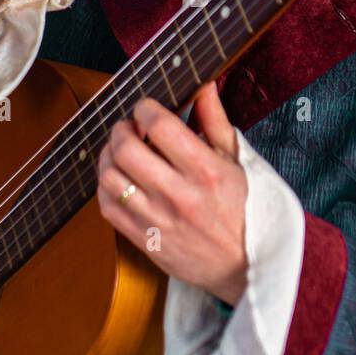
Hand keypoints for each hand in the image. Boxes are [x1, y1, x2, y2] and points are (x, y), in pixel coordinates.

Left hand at [96, 82, 247, 305]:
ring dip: (108, 155)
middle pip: (126, 149)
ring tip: (120, 150)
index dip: (146, 109)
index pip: (161, 125)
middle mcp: (180, 196)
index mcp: (207, 172)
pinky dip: (105, 186)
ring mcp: (159, 221)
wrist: (250, 268)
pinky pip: (107, 208)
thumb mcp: (239, 162)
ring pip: (110, 177)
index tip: (147, 109)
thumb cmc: (248, 212)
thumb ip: (215, 121)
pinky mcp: (146, 241)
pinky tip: (118, 178)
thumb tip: (203, 86)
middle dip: (122, 128)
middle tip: (130, 127)